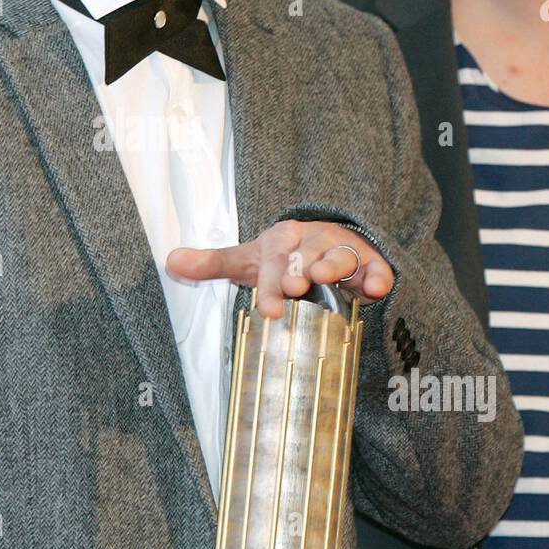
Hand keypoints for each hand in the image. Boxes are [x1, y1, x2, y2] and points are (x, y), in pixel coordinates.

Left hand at [166, 220, 393, 317]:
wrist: (328, 241)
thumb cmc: (284, 257)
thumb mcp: (249, 260)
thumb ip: (214, 264)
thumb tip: (170, 261)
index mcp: (283, 240)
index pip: (274, 262)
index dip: (270, 285)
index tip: (267, 309)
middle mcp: (313, 241)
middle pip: (306, 255)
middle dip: (301, 271)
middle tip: (294, 289)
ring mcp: (343, 250)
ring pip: (342, 254)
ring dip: (336, 265)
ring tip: (328, 279)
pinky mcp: (370, 264)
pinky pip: (377, 268)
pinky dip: (379, 276)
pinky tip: (378, 289)